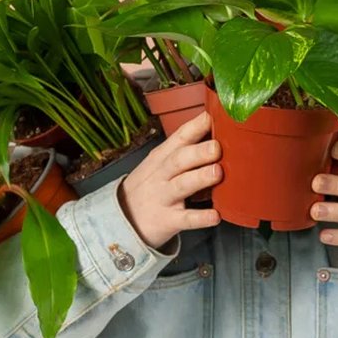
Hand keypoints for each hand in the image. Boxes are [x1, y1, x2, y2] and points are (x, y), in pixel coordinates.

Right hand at [117, 111, 221, 250]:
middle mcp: (162, 175)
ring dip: (199, 178)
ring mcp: (164, 197)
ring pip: (182, 185)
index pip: (179, 138)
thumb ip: (183, 149)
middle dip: (198, 152)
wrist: (120, 219)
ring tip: (217, 172)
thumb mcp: (158, 163)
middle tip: (217, 147)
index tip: (213, 116)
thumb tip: (215, 130)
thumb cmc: (149, 186)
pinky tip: (215, 215)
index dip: (196, 126)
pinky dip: (200, 218)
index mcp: (162, 157)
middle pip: (179, 160)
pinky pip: (185, 219)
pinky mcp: (168, 220)